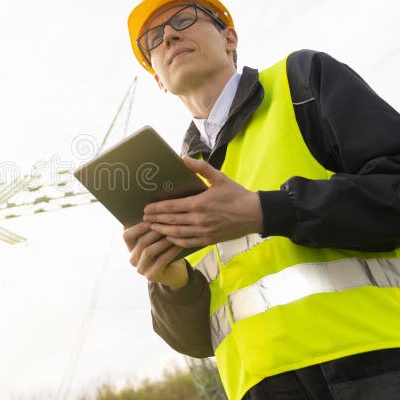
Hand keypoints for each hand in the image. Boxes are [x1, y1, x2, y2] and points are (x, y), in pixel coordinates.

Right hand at [122, 222, 188, 287]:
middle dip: (154, 231)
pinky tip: (179, 244)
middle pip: (140, 242)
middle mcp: (133, 259)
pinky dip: (170, 251)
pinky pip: (161, 260)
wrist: (174, 273)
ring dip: (162, 241)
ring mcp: (141, 269)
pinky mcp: (152, 276)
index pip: (126, 236)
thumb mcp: (156, 240)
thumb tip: (155, 211)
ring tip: (174, 233)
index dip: (137, 227)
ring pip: (149, 251)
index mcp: (130, 248)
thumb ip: (151, 229)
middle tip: (167, 223)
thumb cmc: (165, 250)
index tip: (150, 219)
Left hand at [143, 156, 262, 248]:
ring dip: (162, 230)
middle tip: (143, 218)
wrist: (256, 214)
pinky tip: (168, 237)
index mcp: (200, 203)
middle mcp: (199, 219)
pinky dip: (175, 241)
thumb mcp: (220, 177)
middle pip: (171, 220)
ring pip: (177, 233)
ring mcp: (204, 231)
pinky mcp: (209, 240)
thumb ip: (201, 168)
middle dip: (155, 219)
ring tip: (152, 227)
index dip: (157, 208)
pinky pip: (187, 242)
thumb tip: (183, 158)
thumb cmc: (236, 194)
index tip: (146, 208)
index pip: (172, 207)